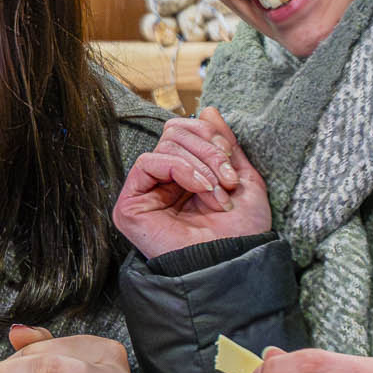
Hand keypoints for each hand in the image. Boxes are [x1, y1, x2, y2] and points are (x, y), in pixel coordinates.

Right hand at [114, 107, 271, 256]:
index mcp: (186, 176)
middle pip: (175, 133)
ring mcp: (145, 194)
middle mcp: (163, 183)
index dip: (210, 135)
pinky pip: (148, 162)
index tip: (230, 161)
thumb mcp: (242, 178)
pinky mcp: (130, 206)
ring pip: (165, 145)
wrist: (234, 263)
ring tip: (217, 193)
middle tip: (226, 180)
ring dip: (200, 164)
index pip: (185, 131)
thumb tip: (208, 109)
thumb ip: (225, 145)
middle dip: (208, 151)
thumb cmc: (241, 233)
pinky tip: (199, 188)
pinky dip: (179, 168)